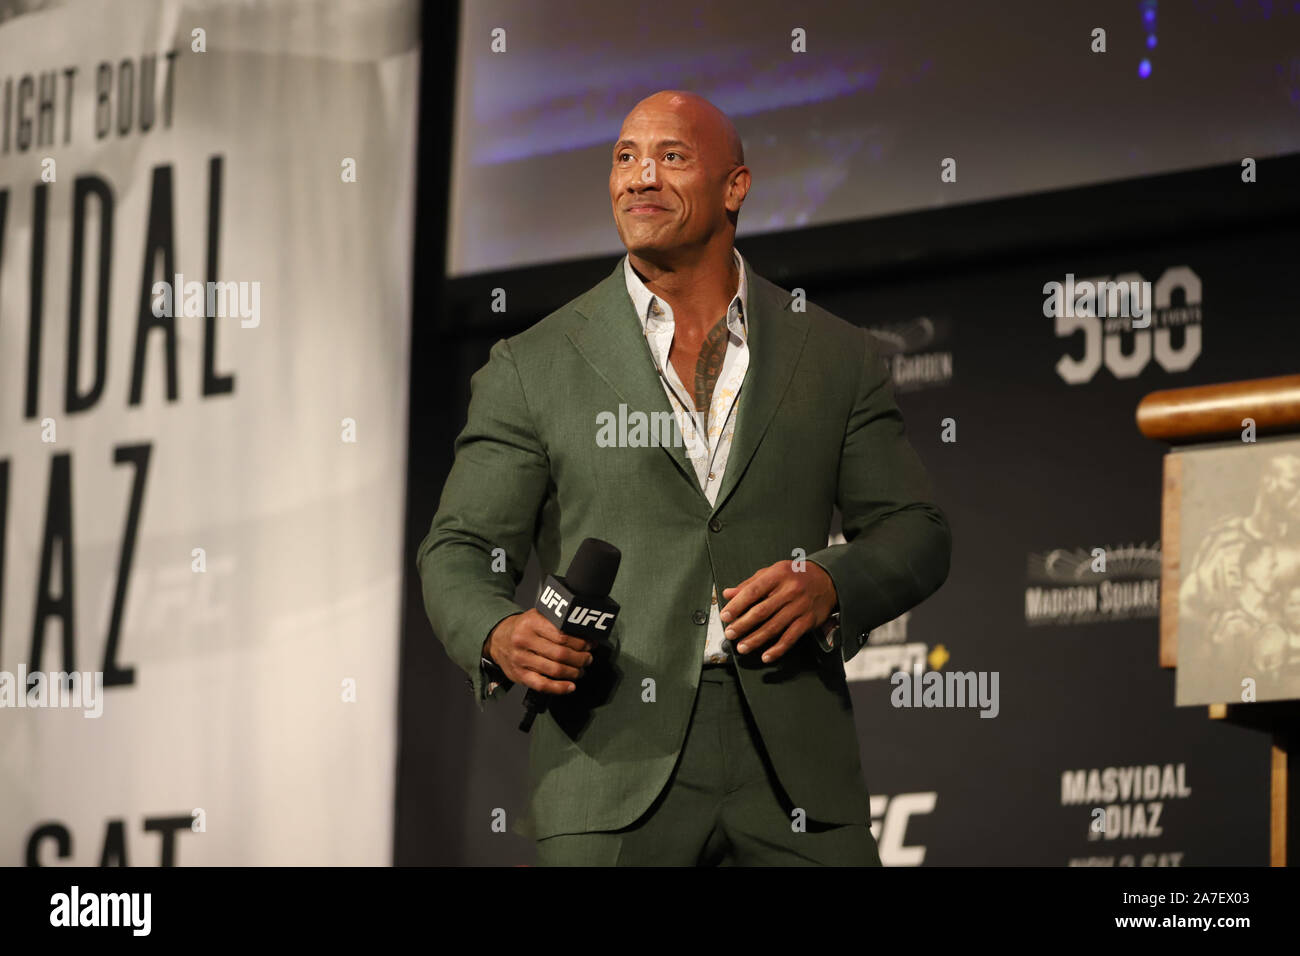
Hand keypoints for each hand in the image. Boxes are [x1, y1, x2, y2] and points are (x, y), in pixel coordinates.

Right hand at [485, 610, 593, 694]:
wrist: (497, 638)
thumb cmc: (523, 628)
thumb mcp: (537, 616)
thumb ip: (557, 622)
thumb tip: (585, 634)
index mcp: (531, 622)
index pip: (562, 635)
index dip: (581, 642)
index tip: (590, 645)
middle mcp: (524, 640)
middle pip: (560, 654)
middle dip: (580, 658)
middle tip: (588, 658)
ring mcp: (520, 659)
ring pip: (554, 670)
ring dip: (573, 672)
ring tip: (581, 670)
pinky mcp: (519, 675)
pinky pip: (542, 685)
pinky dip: (559, 688)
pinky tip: (570, 686)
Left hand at [720, 560, 837, 662]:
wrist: (827, 579)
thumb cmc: (796, 576)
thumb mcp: (773, 572)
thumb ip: (750, 584)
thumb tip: (728, 594)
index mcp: (778, 575)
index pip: (753, 591)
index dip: (737, 605)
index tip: (725, 616)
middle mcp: (789, 590)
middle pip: (762, 611)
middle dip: (743, 625)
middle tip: (730, 634)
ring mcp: (800, 606)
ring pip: (774, 626)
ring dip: (756, 639)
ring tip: (742, 647)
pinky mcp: (808, 620)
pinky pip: (790, 637)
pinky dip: (778, 649)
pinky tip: (767, 655)